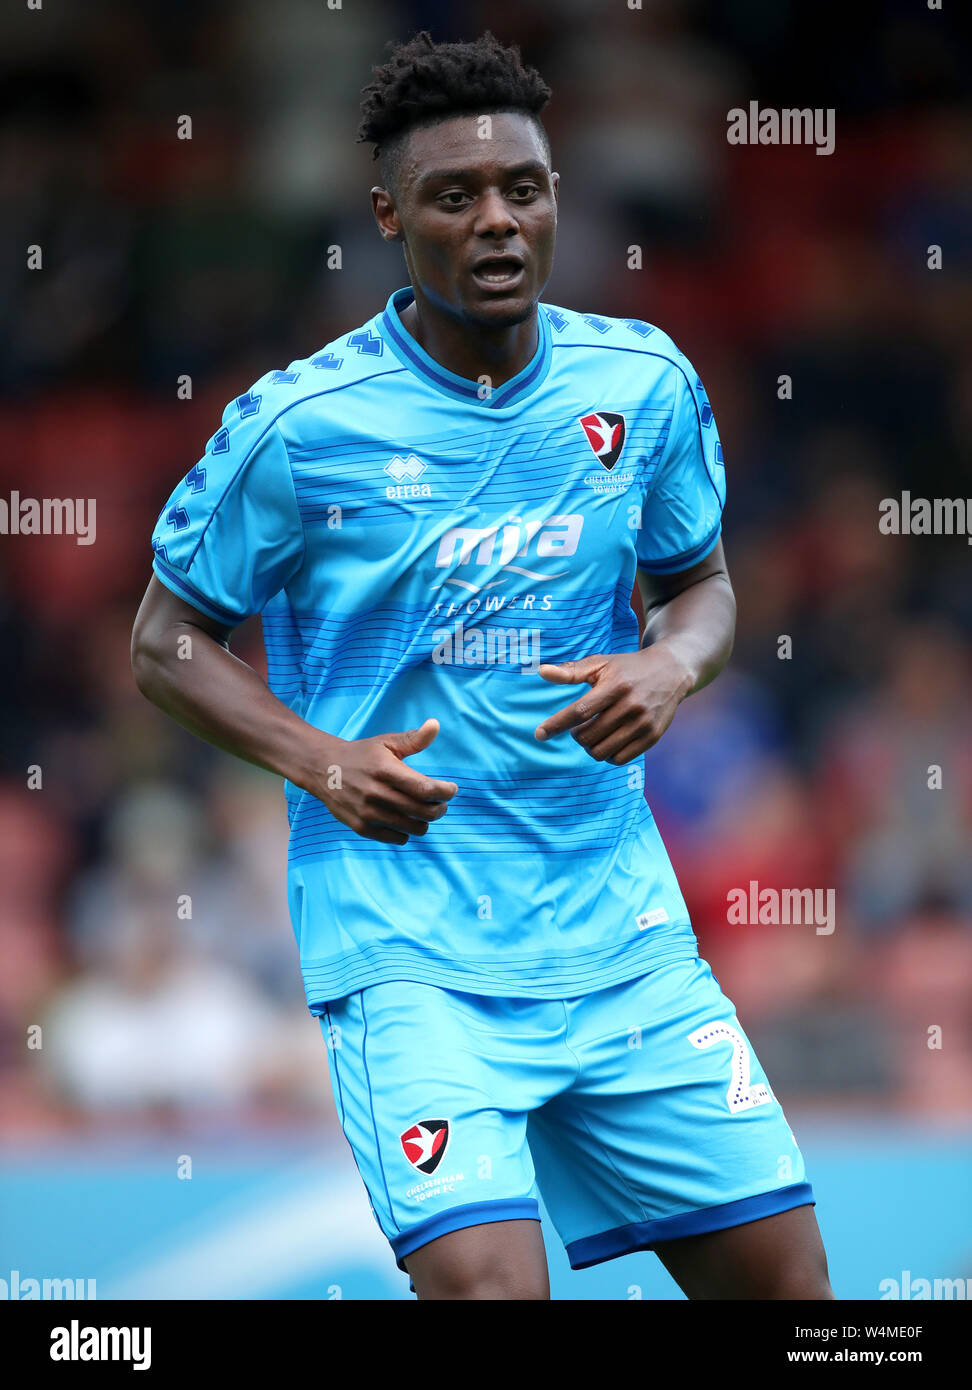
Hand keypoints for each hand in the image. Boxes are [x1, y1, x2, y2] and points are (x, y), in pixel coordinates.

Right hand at [310, 717, 456, 843]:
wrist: (323, 769)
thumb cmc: (361, 754)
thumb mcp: (386, 742)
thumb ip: (413, 738)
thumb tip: (435, 724)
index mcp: (385, 770)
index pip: (425, 789)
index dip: (445, 792)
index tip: (451, 789)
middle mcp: (376, 793)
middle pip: (423, 812)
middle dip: (440, 809)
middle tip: (440, 803)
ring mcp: (367, 813)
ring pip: (413, 828)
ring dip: (425, 822)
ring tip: (424, 812)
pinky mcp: (361, 827)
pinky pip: (397, 838)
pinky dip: (407, 832)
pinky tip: (405, 821)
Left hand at [534, 645, 693, 764]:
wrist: (671, 671)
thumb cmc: (628, 668)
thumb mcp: (601, 663)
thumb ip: (571, 671)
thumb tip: (541, 672)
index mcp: (615, 686)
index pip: (580, 711)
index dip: (557, 724)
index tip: (539, 734)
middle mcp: (631, 706)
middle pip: (588, 736)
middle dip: (576, 735)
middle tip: (579, 727)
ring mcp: (643, 723)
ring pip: (601, 751)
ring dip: (589, 747)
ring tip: (592, 734)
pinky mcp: (653, 737)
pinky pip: (619, 759)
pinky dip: (607, 755)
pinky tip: (607, 741)